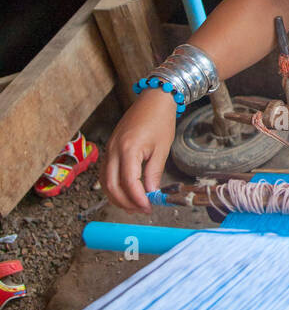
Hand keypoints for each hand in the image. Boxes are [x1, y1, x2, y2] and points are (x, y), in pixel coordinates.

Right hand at [104, 89, 177, 212]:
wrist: (153, 99)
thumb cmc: (160, 120)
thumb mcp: (162, 148)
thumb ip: (154, 172)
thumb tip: (150, 192)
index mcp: (129, 148)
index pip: (129, 182)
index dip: (138, 199)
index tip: (148, 207)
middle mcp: (114, 149)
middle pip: (112, 185)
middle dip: (126, 202)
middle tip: (142, 210)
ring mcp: (109, 148)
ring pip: (105, 181)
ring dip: (117, 197)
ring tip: (134, 206)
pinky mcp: (109, 148)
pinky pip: (106, 172)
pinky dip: (113, 185)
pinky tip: (125, 192)